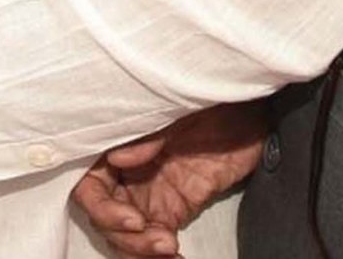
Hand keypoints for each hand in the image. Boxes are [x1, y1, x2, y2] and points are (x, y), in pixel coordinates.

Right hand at [71, 103, 267, 257]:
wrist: (254, 114)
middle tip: (159, 242)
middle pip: (103, 215)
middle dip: (125, 237)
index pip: (88, 182)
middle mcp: (127, 169)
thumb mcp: (180, 110)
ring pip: (126, 233)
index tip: (134, 220)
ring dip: (140, 250)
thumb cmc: (214, 99)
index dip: (101, 208)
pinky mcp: (174, 208)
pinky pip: (156, 239)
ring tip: (170, 252)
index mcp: (118, 140)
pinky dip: (159, 255)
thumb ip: (147, 134)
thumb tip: (116, 159)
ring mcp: (149, 191)